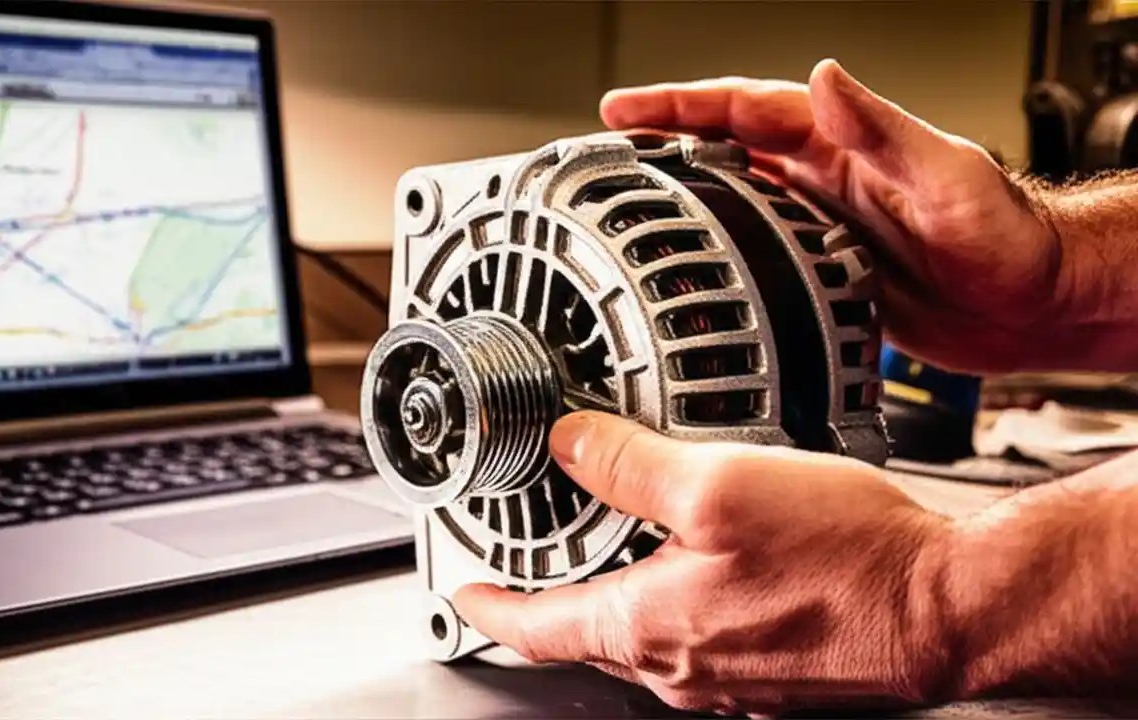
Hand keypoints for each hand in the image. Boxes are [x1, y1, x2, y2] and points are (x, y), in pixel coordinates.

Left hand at [453, 411, 957, 716]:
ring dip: (615, 590)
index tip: (458, 592)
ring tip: (612, 541)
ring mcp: (728, 678)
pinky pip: (696, 635)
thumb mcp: (719, 484)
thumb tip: (570, 443)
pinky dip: (674, 598)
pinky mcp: (770, 669)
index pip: (532, 628)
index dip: (485, 604)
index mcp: (649, 626)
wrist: (949, 610)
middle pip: (583, 631)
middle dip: (548, 593)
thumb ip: (628, 462)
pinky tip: (698, 561)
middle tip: (532, 552)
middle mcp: (681, 668)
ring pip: (642, 633)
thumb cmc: (847, 560)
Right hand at [598, 59, 1064, 374]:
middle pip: (723, 149)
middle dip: (659, 145)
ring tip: (623, 209)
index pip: (744, 110)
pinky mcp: (825, 267)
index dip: (680, 106)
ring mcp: (820, 221)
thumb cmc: (1010, 239)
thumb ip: (883, 131)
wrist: (1035, 305)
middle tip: (602, 157)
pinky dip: (712, 252)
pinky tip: (687, 269)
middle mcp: (824, 178)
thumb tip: (826, 79)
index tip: (623, 109)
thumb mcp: (947, 177)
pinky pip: (753, 251)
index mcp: (843, 145)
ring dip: (678, 199)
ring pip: (731, 200)